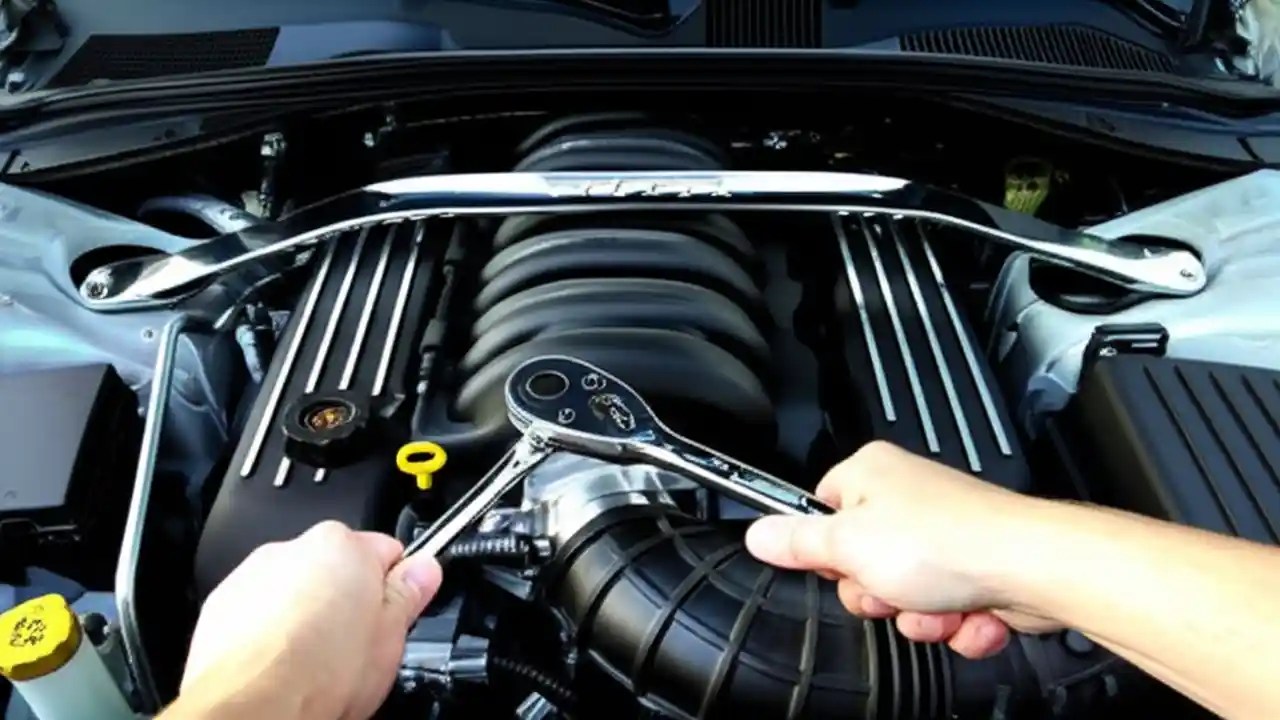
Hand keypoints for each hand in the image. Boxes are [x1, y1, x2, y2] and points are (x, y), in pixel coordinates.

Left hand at [174, 521, 442, 719]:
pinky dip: (271, 631)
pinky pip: (260, 610)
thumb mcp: (389, 637)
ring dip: (308, 614)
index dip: (397, 588)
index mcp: (343, 546)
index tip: (397, 614)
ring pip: (297, 589)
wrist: (250, 708)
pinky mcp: (223, 606)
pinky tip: (282, 665)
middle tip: (358, 647)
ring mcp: (254, 576)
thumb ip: (409, 593)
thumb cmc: (316, 675)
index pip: (388, 552)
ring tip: (317, 662)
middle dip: (349, 601)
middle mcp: (295, 549)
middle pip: (338, 569)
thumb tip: (425, 570)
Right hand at [745, 441, 1059, 658]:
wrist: (1031, 568)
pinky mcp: (974, 567)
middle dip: (877, 594)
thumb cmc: (948, 542)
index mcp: (869, 474)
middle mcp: (907, 497)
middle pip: (860, 564)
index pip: (820, 512)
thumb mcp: (848, 546)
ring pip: (904, 595)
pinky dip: (956, 623)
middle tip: (891, 589)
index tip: (840, 565)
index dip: (826, 552)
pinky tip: (969, 614)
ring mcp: (944, 533)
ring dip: (919, 617)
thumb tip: (758, 534)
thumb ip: (796, 542)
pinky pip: (945, 609)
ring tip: (939, 606)